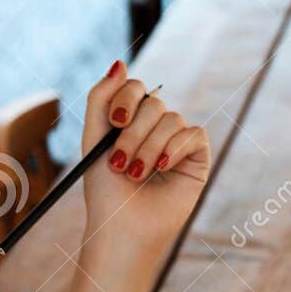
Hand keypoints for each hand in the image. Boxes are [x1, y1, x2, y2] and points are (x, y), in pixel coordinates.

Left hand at [81, 60, 210, 258]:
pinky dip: (174, 149)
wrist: (122, 229)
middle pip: (154, 102)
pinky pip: (193, 134)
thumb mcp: (93, 141)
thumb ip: (100, 100)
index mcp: (131, 122)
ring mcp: (178, 142)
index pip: (136, 88)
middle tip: (119, 163)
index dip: (126, 97)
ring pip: (171, 119)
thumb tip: (120, 62)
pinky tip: (162, 168)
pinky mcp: (197, 158)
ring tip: (137, 175)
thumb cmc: (105, 192)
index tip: (115, 120)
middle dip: (133, 133)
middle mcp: (155, 128)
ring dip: (148, 147)